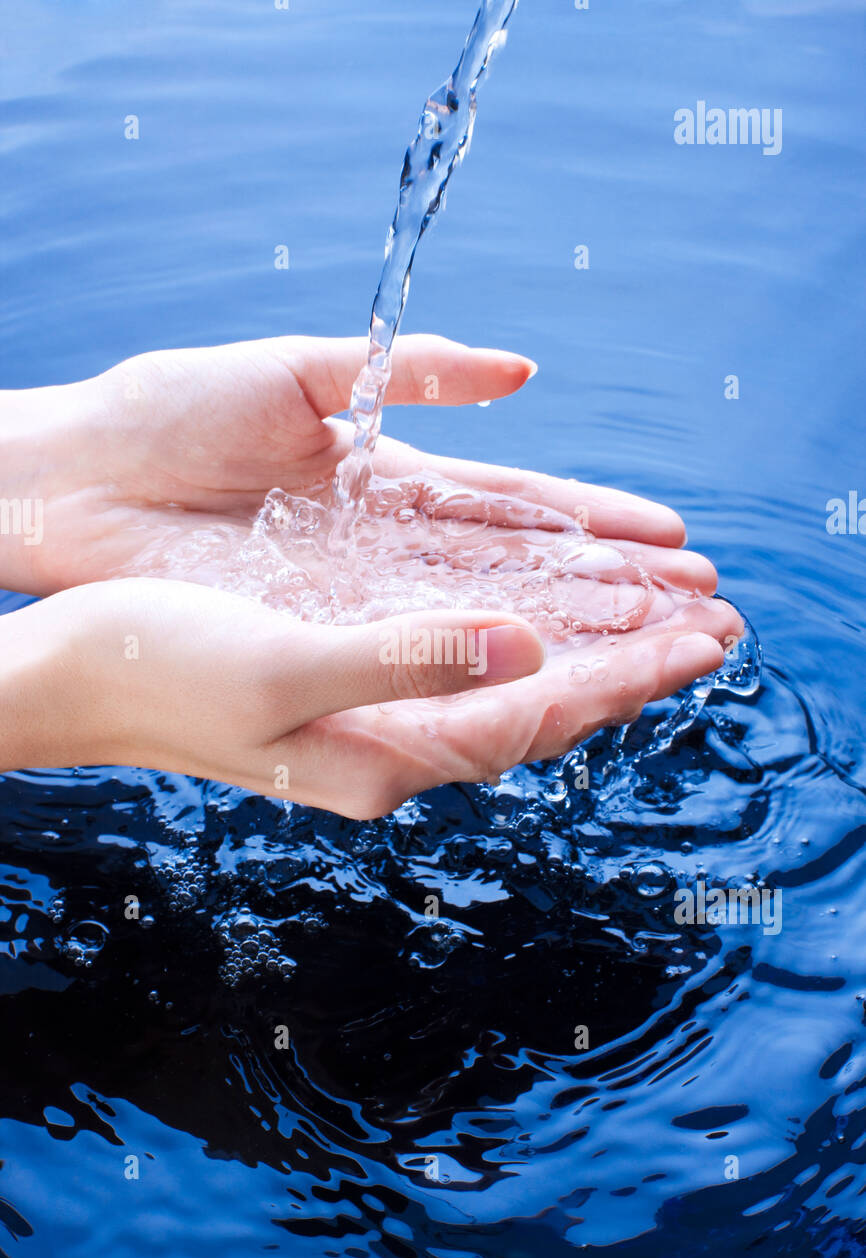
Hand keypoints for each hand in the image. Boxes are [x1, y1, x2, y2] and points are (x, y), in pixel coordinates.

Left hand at [0, 335, 714, 613]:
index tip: (672, 540)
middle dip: (616, 595)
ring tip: (663, 654)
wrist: (78, 479)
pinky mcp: (320, 643)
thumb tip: (525, 373)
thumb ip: (411, 372)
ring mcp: (359, 603)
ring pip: (490, 628)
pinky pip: (426, 663)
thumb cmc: (171, 411)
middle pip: (524, 576)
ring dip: (578, 643)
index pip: (519, 506)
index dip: (598, 523)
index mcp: (392, 476)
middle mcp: (388, 551)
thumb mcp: (298, 371)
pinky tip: (560, 686)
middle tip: (706, 611)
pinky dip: (495, 674)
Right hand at [0, 578, 738, 817]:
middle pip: (540, 711)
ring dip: (588, 653)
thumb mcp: (284, 660)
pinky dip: (522, 640)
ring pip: (508, 689)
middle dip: (630, 670)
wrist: (71, 676)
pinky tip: (546, 620)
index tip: (703, 641)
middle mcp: (389, 750)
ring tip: (657, 620)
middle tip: (716, 628)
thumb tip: (528, 646)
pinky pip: (462, 670)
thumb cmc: (158, 667)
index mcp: (382, 756)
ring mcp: (369, 725)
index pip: (535, 719)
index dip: (626, 678)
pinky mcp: (349, 691)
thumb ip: (407, 656)